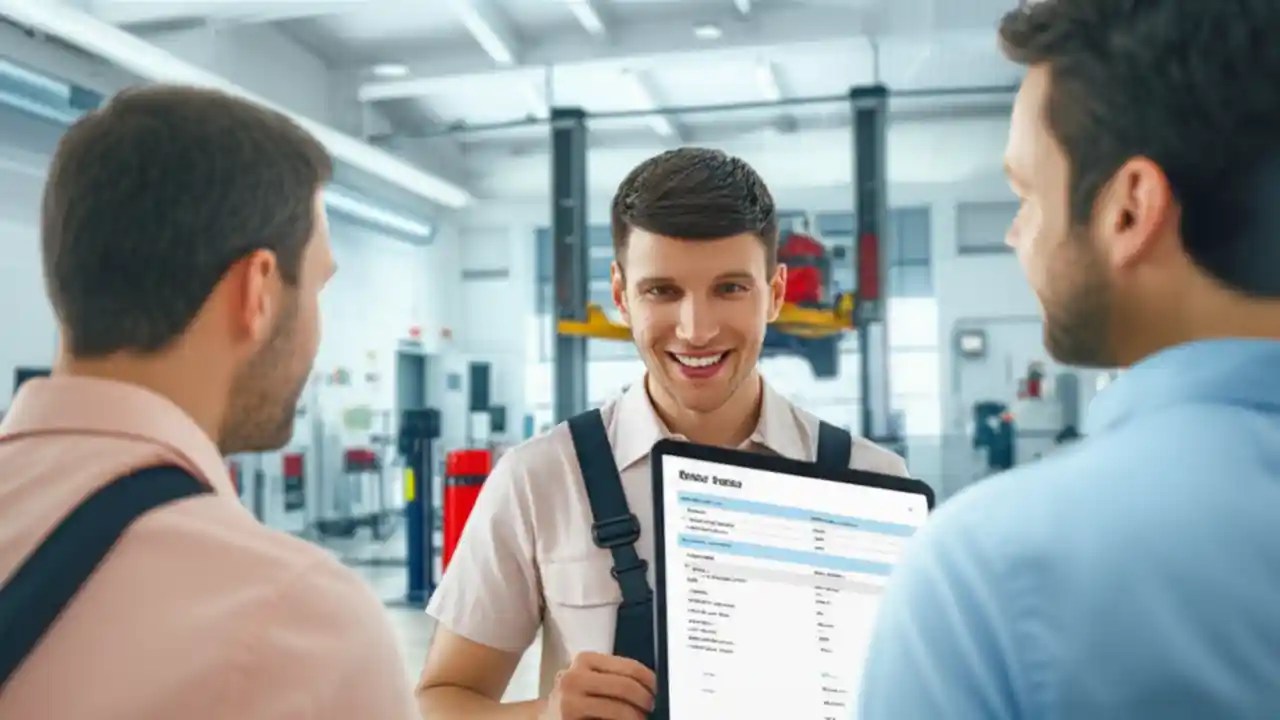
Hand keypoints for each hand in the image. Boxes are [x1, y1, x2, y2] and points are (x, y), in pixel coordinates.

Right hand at [540, 651, 656, 719]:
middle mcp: (575, 678)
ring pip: (619, 709)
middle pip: (626, 687)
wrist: (542, 717)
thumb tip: (652, 686)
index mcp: (585, 660)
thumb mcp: (590, 677)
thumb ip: (614, 676)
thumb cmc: (574, 697)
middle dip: (645, 701)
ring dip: (636, 717)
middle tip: (651, 709)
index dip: (649, 681)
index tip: (657, 691)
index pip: (629, 667)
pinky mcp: (570, 719)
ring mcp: (570, 702)